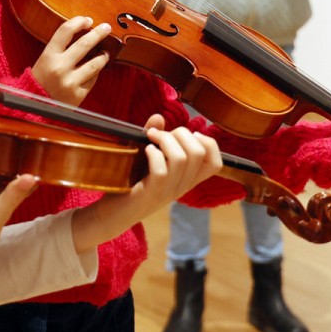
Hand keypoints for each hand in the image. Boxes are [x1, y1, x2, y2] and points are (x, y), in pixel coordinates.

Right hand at [31, 16, 111, 105]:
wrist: (36, 106)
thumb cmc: (41, 79)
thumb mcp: (44, 60)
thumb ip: (60, 48)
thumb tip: (83, 33)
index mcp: (48, 56)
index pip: (65, 31)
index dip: (78, 22)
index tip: (88, 20)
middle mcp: (59, 67)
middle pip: (84, 44)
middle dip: (98, 33)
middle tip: (106, 28)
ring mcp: (70, 82)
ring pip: (94, 64)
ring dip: (102, 56)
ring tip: (105, 52)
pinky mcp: (77, 94)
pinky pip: (92, 80)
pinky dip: (95, 73)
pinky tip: (95, 70)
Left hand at [70, 113, 221, 252]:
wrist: (114, 214)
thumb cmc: (134, 184)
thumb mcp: (150, 160)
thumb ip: (157, 138)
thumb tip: (158, 117)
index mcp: (188, 179)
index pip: (216, 163)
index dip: (208, 142)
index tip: (189, 135)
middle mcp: (183, 186)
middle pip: (199, 153)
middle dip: (181, 134)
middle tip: (162, 135)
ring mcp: (168, 191)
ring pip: (182, 158)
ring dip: (166, 140)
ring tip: (151, 138)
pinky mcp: (150, 193)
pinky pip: (161, 170)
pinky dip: (154, 154)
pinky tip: (145, 151)